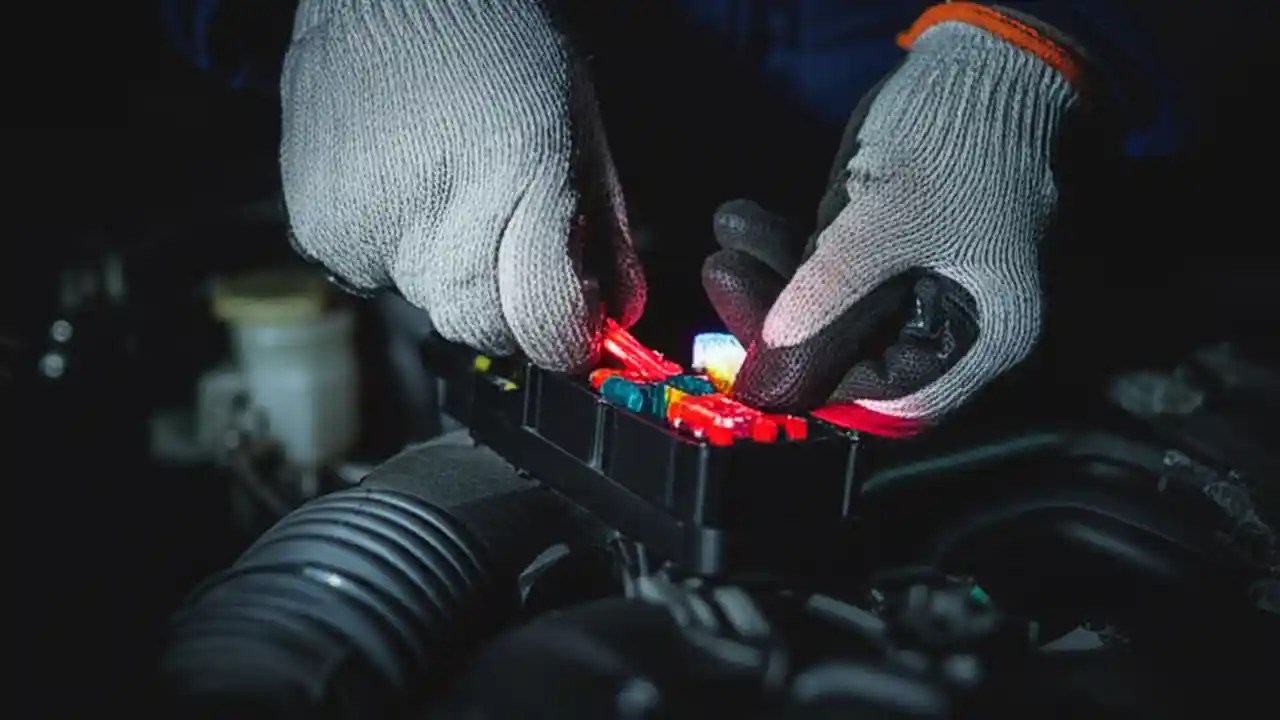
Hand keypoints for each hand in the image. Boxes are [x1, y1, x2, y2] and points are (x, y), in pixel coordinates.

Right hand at [280, 0, 644, 371]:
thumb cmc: (499, 46)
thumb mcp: (581, 130)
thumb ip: (602, 234)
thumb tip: (614, 321)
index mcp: (514, 179)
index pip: (544, 329)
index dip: (566, 335)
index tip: (573, 318)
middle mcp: (432, 217)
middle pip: (481, 327)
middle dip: (506, 304)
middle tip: (505, 231)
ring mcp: (363, 228)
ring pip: (424, 303)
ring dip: (446, 269)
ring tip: (444, 186)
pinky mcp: (315, 229)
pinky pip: (370, 276)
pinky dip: (393, 249)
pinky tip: (399, 184)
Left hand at [703, 15, 1082, 432]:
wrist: (977, 64)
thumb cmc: (957, 140)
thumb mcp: (886, 225)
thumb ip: (827, 302)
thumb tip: (765, 383)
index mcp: (981, 338)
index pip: (887, 398)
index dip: (818, 386)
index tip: (754, 358)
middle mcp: (949, 328)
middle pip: (847, 358)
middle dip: (779, 318)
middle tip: (722, 273)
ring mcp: (912, 292)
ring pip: (824, 314)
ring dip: (767, 280)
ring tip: (729, 236)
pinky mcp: (880, 258)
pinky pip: (821, 275)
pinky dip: (780, 251)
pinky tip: (740, 219)